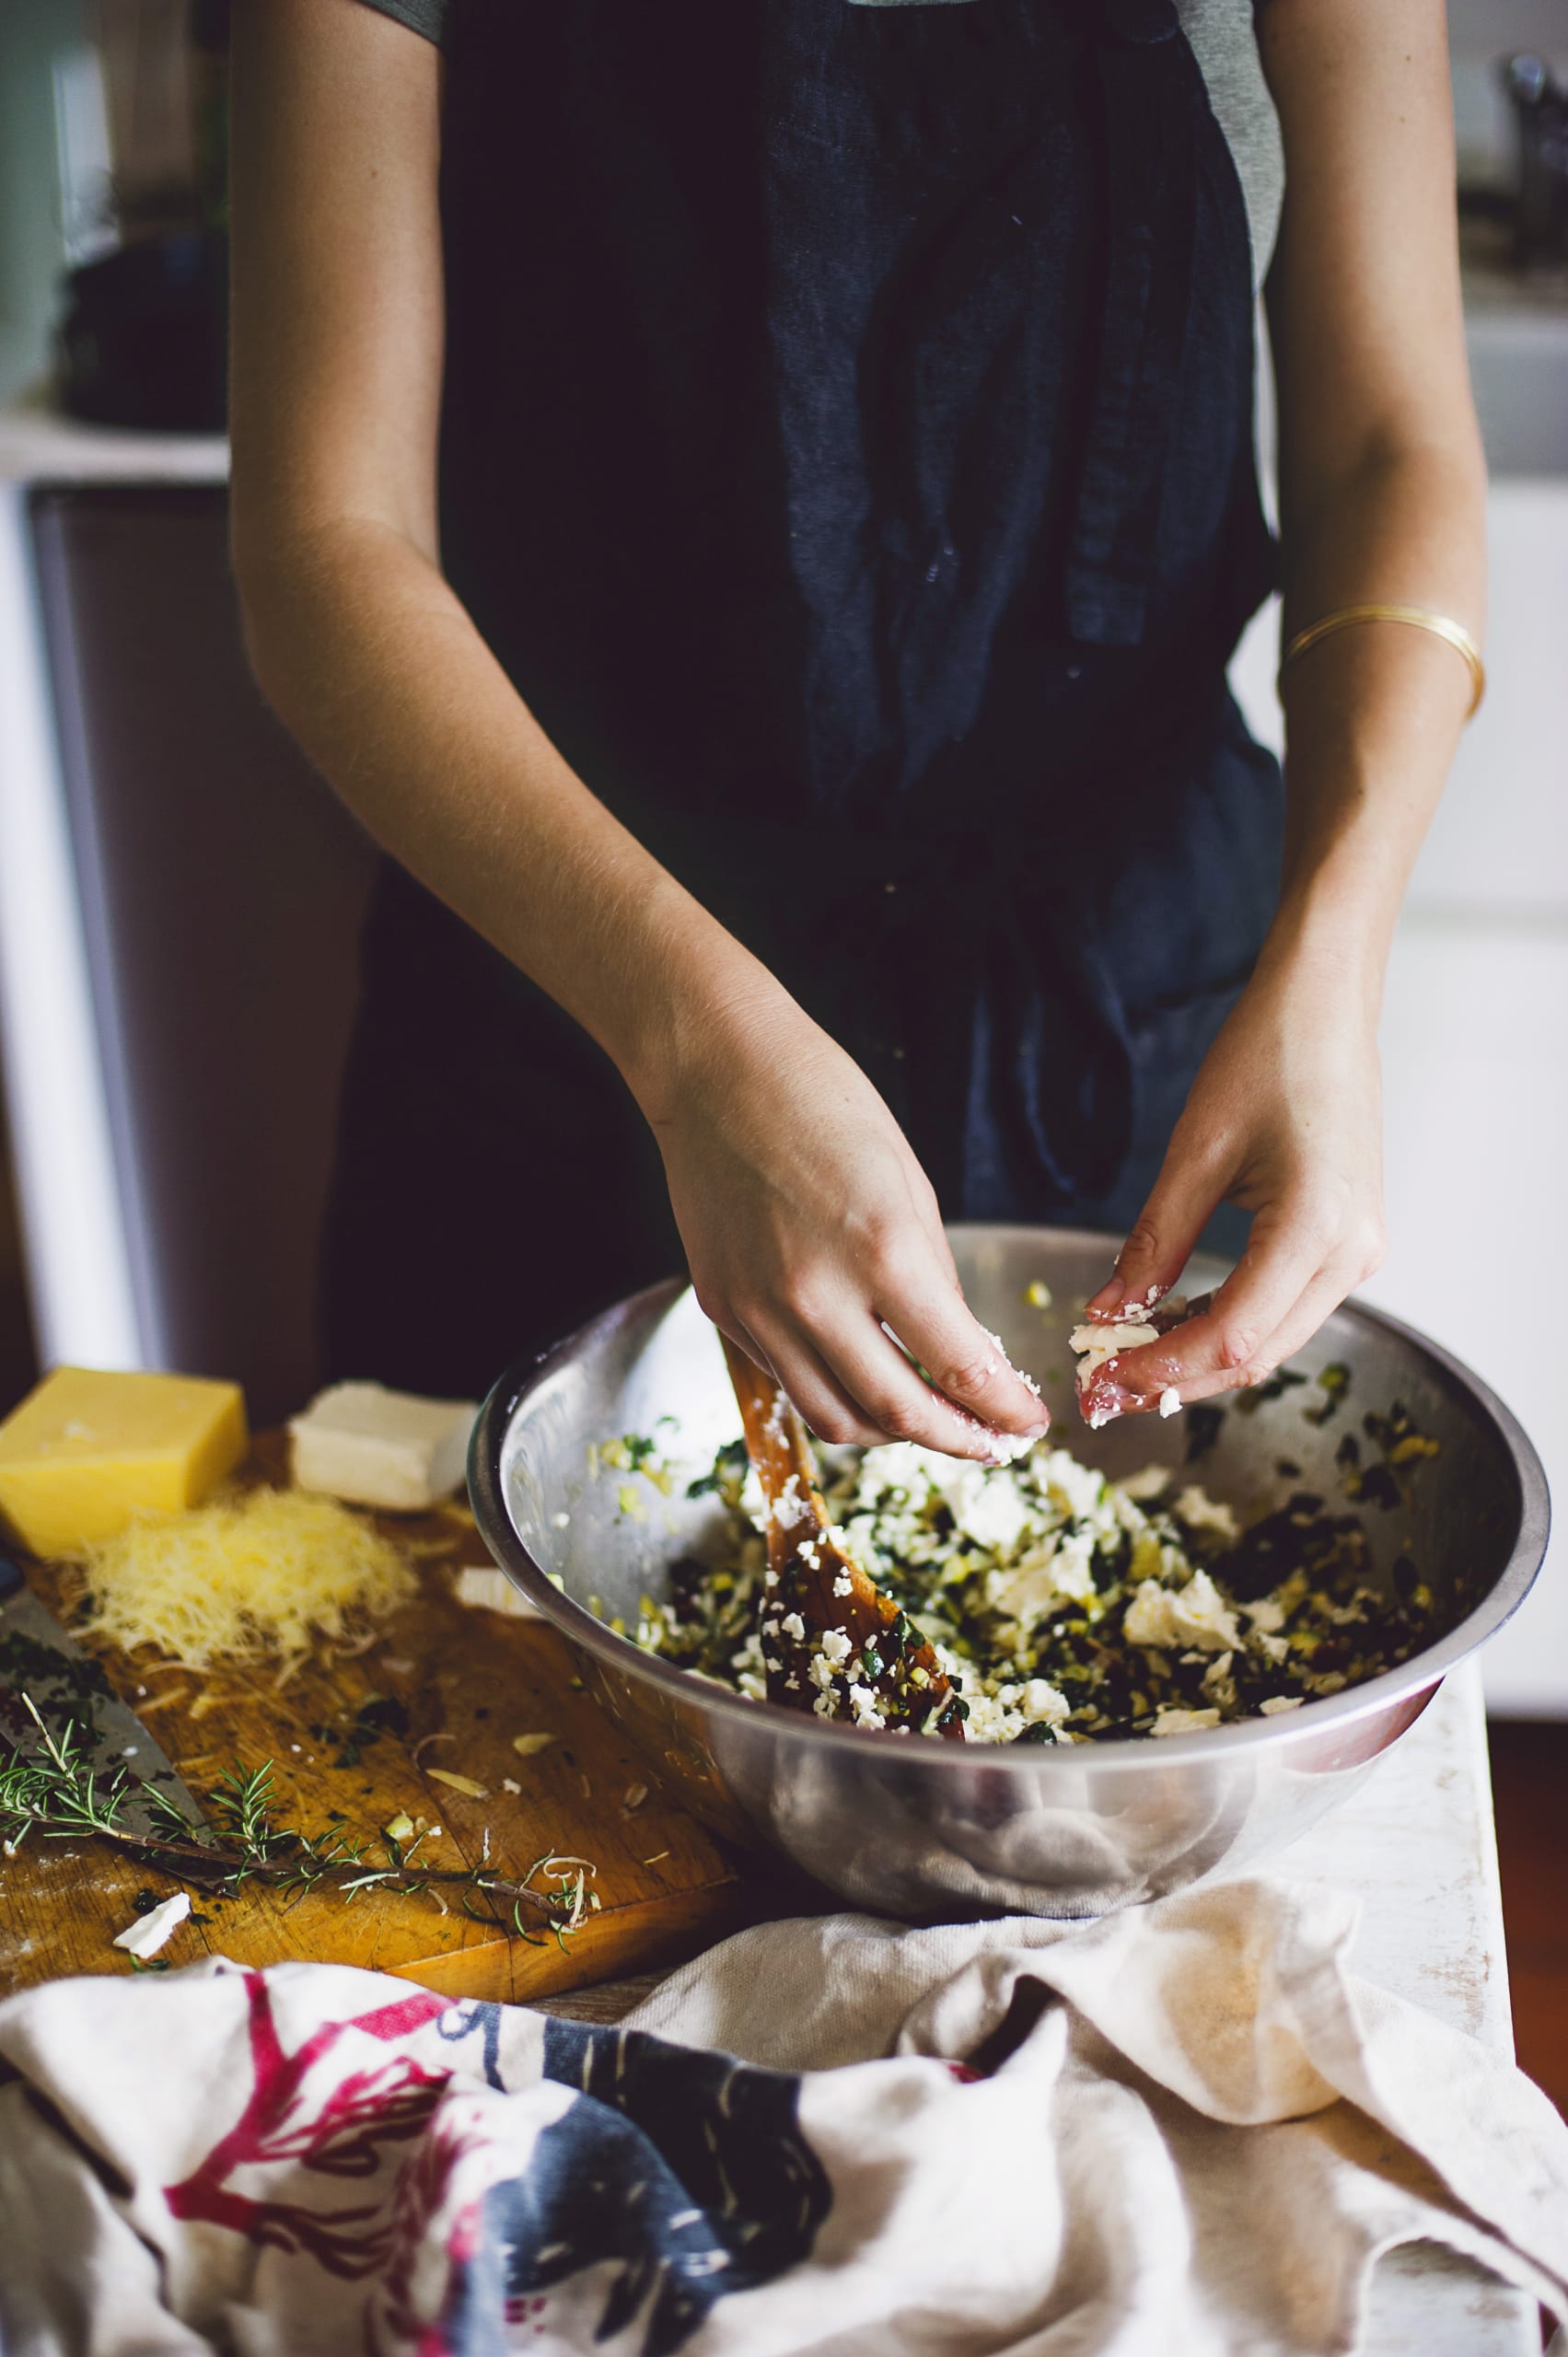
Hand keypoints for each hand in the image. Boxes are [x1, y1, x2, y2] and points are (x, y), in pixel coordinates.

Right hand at [645, 990, 1049, 1458]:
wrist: (717, 1073)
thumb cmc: (823, 1105)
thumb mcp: (910, 1185)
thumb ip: (935, 1279)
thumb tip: (960, 1351)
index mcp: (884, 1252)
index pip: (961, 1369)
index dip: (1004, 1412)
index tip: (1027, 1424)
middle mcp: (817, 1296)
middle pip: (899, 1415)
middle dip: (958, 1440)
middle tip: (988, 1442)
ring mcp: (761, 1311)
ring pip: (836, 1419)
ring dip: (891, 1432)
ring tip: (924, 1419)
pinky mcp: (724, 1311)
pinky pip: (789, 1381)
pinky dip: (833, 1393)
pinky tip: (861, 1374)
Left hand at [1079, 942, 1386, 1421]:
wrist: (1326, 1008)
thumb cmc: (1266, 1058)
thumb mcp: (1195, 1152)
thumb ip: (1153, 1243)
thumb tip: (1106, 1314)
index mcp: (1316, 1227)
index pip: (1233, 1336)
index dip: (1165, 1369)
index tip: (1104, 1379)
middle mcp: (1352, 1253)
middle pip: (1258, 1353)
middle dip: (1179, 1378)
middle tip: (1106, 1387)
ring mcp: (1360, 1252)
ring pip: (1275, 1340)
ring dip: (1204, 1358)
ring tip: (1131, 1358)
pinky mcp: (1351, 1243)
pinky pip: (1287, 1308)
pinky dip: (1232, 1325)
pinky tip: (1177, 1323)